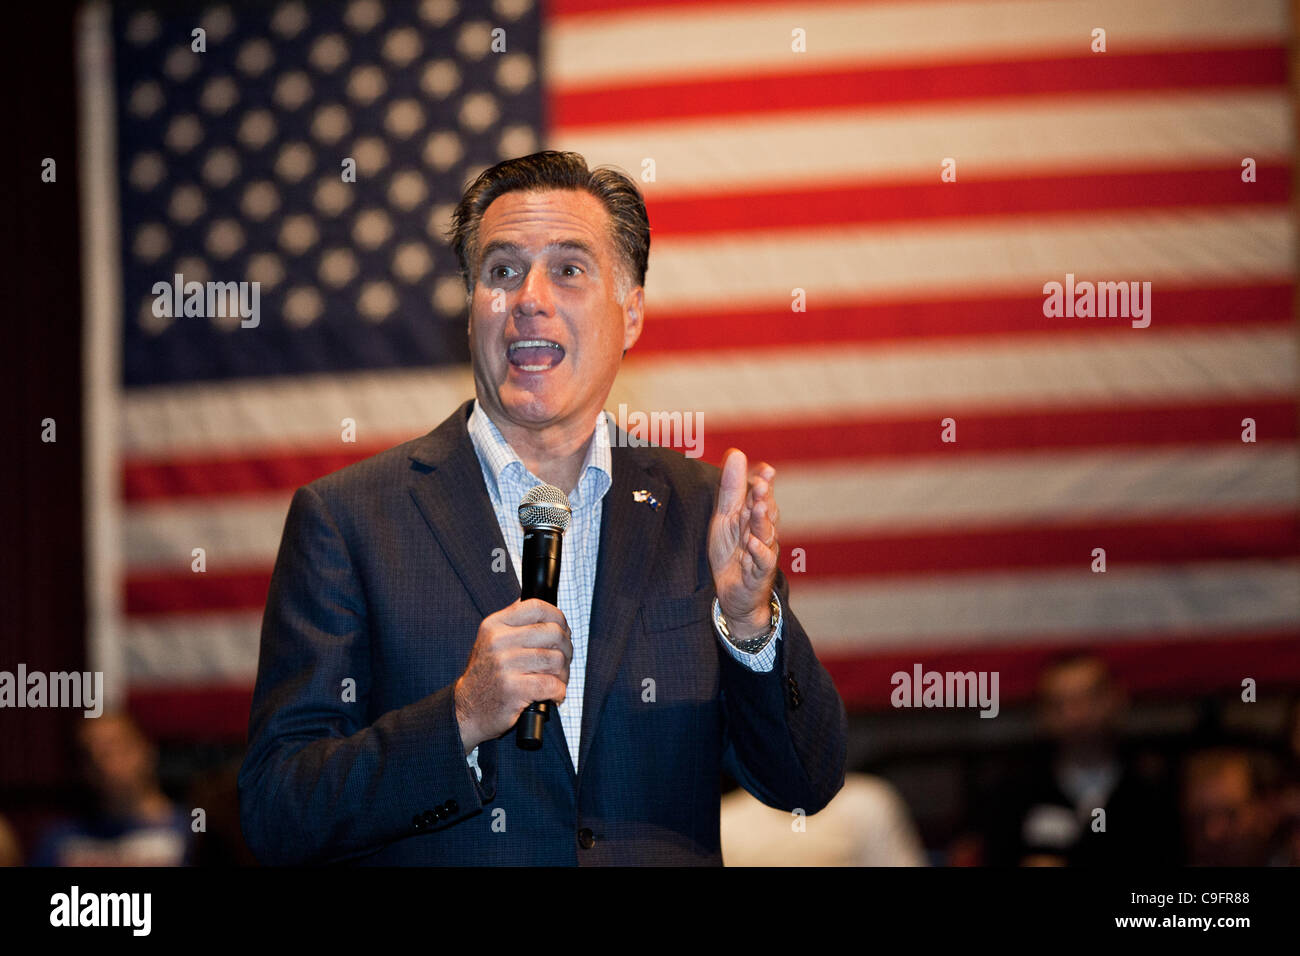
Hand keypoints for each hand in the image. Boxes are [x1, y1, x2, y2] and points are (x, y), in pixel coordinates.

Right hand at [453, 599, 571, 752]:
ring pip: (556, 660)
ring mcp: (505, 665)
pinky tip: (553, 695)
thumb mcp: (491, 640)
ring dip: (563, 673)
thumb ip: (515, 622)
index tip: (563, 629)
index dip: (558, 617)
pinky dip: (559, 691)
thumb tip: (546, 609)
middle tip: (563, 660)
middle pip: (553, 633)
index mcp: (495, 625)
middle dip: (566, 648)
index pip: (537, 607)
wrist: (466, 711)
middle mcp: (498, 641)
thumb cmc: (486, 676)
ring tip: (557, 680)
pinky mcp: (513, 689)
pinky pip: (552, 684)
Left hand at [707, 448, 779, 639]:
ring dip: (762, 520)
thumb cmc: (733, 553)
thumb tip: (737, 453)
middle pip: (764, 513)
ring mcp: (763, 553)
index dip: (763, 482)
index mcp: (754, 518)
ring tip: (758, 507)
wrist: (735, 595)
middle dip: (763, 497)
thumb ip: (731, 488)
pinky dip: (758, 552)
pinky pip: (761, 562)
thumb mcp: (726, 517)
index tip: (765, 469)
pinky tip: (752, 542)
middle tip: (761, 482)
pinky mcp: (758, 574)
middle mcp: (763, 533)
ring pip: (765, 535)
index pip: (760, 496)